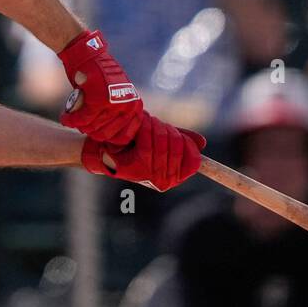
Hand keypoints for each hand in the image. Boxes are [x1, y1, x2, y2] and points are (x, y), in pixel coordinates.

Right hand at [58, 29, 143, 144]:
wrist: (87, 55)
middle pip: (105, 135)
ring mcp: (113, 104)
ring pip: (91, 128)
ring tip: (71, 120)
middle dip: (90, 132)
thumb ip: (118, 114)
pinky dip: (70, 121)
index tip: (96, 135)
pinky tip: (65, 118)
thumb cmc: (98, 76)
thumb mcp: (117, 95)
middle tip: (81, 126)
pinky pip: (81, 120)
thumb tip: (111, 140)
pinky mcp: (97, 101)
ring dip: (78, 127)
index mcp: (135, 106)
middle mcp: (127, 106)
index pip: (123, 137)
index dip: (107, 140)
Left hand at [81, 114, 203, 191]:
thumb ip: (181, 140)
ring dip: (153, 126)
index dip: (186, 142)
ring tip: (144, 125)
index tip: (171, 132)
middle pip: (177, 145)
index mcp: (174, 176)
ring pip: (163, 141)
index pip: (194, 160)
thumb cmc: (134, 145)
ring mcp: (151, 177)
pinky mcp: (137, 168)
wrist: (105, 149)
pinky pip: (148, 143)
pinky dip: (145, 130)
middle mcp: (165, 182)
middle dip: (165, 129)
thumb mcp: (160, 140)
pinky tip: (140, 127)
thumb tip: (202, 143)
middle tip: (152, 124)